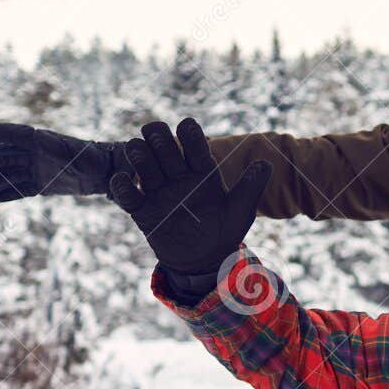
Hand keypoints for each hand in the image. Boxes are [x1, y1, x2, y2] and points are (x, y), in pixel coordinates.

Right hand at [0, 122, 125, 200]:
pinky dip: (9, 193)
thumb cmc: (87, 156)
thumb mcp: (68, 148)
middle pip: (6, 156)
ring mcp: (36, 170)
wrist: (104, 173)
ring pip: (10, 174)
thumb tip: (34, 137)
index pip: (14, 134)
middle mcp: (34, 153)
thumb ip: (50, 144)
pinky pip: (21, 189)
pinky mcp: (41, 186)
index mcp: (38, 139)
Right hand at [106, 119, 270, 276]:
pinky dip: (121, 184)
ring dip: (139, 154)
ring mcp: (158, 190)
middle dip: (159, 138)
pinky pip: (124, 192)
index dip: (189, 133)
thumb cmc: (225, 231)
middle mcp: (178, 175)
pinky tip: (126, 182)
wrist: (206, 261)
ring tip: (142, 158)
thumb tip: (266, 164)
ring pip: (140, 159)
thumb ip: (250, 187)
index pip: (193, 143)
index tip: (188, 126)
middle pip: (161, 143)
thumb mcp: (240, 211)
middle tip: (163, 144)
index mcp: (202, 170)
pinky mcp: (142, 209)